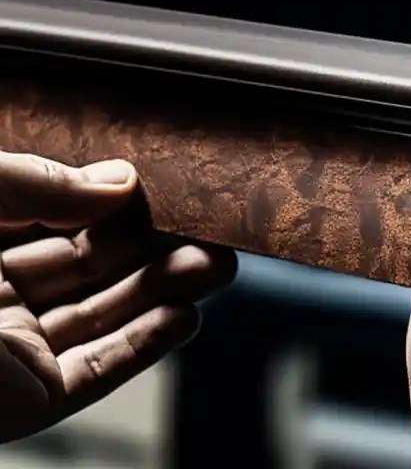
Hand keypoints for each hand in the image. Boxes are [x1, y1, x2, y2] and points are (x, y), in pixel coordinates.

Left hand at [0, 151, 236, 441]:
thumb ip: (36, 182)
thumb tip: (117, 183)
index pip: (50, 215)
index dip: (108, 202)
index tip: (159, 189)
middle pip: (87, 268)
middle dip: (153, 248)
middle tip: (210, 232)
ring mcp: (3, 353)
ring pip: (102, 318)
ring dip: (164, 293)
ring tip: (216, 267)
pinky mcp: (22, 402)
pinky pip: (97, 373)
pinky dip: (147, 346)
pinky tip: (185, 316)